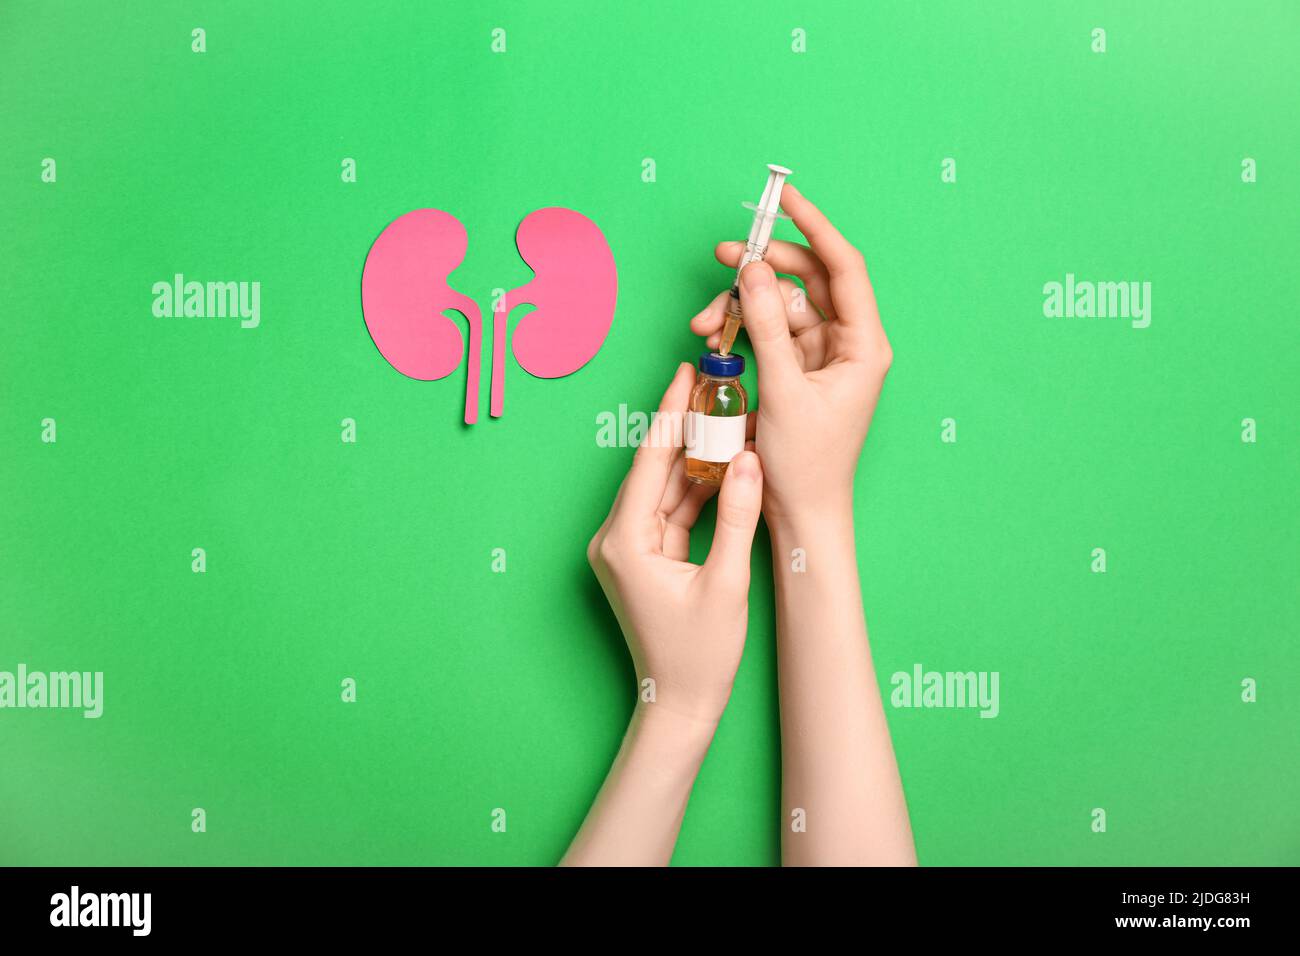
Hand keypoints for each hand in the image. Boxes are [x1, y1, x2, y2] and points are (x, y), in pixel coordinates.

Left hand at [587, 362, 764, 724]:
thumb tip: (749, 460)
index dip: (670, 414)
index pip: (648, 462)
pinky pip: (672, 510)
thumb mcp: (726, 582)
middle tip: (713, 382)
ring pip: (666, 487)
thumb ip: (736, 516)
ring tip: (726, 414)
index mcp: (623, 541)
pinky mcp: (644, 556)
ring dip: (696, 456)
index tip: (686, 374)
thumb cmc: (698, 655)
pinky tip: (724, 462)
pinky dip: (697, 489)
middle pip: (655, 469)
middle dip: (686, 426)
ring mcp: (627, 548)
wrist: (679, 704)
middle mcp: (615, 539)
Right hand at [690, 184, 890, 524]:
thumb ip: (766, 325)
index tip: (785, 197)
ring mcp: (821, 357)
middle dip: (764, 267)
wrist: (800, 513)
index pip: (844, 266)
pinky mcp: (797, 371)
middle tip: (724, 256)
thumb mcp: (783, 389)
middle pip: (808, 280)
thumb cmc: (806, 464)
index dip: (814, 226)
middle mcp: (848, 344)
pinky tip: (716, 339)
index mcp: (864, 345)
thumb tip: (750, 271)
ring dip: (742, 305)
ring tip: (705, 320)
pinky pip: (769, 332)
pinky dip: (742, 330)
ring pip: (781, 306)